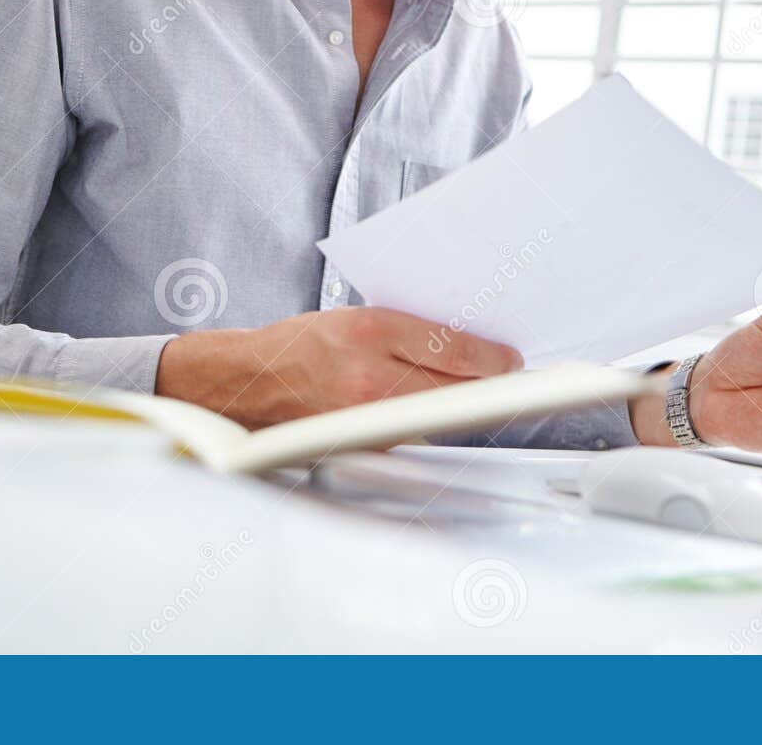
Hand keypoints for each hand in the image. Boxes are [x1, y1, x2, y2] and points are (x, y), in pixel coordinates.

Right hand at [155, 307, 522, 428]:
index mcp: (370, 331)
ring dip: (459, 400)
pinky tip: (434, 405)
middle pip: (456, 385)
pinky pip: (414, 430)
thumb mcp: (357, 317)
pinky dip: (429, 417)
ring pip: (439, 411)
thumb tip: (469, 343)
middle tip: (505, 371)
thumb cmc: (300, 346)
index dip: (492, 356)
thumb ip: (411, 329)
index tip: (511, 357)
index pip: (453, 347)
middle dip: (485, 379)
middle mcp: (372, 377)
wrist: (250, 385)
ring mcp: (370, 418)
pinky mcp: (365, 445)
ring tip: (474, 386)